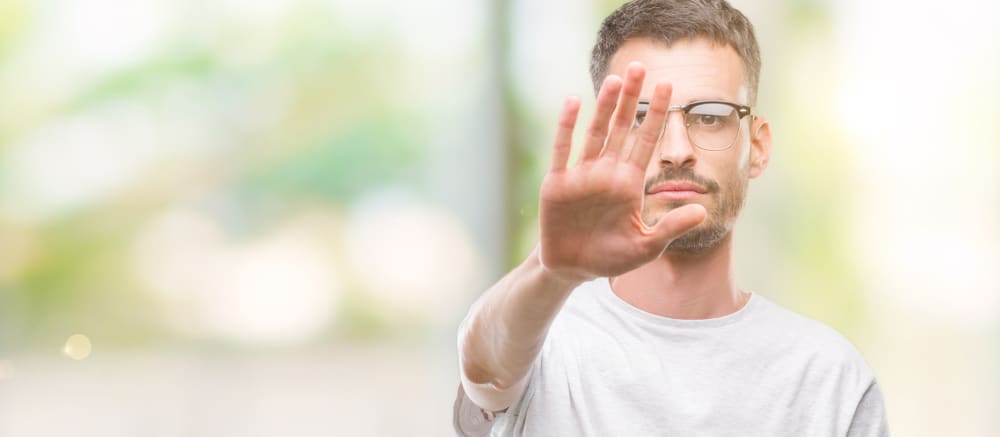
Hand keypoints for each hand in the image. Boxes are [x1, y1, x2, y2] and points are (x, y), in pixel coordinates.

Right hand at [537, 62, 706, 282]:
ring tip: (614, 80)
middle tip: (641, 66)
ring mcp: (582, 176)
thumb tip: (702, 211)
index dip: (657, 115)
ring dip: (603, 107)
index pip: (646, 141)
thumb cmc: (611, 257)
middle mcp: (607, 172)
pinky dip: (567, 127)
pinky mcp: (558, 184)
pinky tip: (573, 102)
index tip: (669, 87)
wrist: (572, 269)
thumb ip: (670, 229)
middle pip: (621, 127)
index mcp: (629, 183)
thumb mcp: (645, 247)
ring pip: (595, 133)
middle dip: (631, 98)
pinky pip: (563, 150)